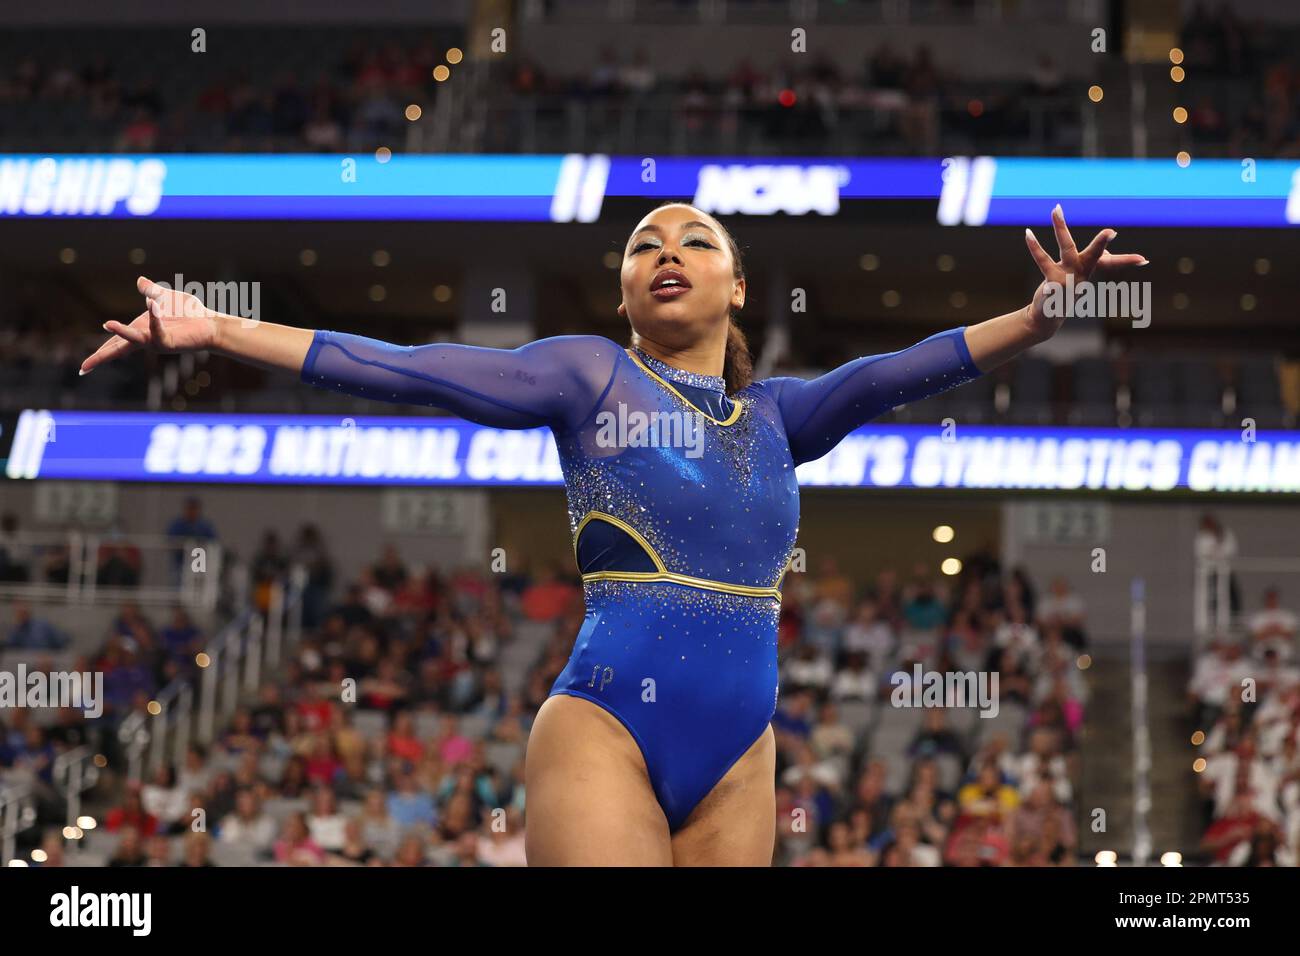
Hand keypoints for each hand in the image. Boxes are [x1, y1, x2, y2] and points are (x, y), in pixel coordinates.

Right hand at [79, 275, 219, 373]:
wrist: (211, 322)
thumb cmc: (189, 314)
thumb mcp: (165, 298)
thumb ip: (151, 290)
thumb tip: (140, 281)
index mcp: (140, 330)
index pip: (116, 343)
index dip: (100, 354)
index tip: (83, 369)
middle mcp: (145, 339)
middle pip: (119, 349)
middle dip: (102, 357)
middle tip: (84, 368)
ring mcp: (157, 343)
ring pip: (135, 340)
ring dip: (122, 332)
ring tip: (107, 324)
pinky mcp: (170, 342)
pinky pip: (158, 331)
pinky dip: (154, 318)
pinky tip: (151, 304)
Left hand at [1023, 205, 1147, 338]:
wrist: (1047, 316)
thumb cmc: (1067, 288)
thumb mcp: (1083, 272)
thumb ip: (1098, 258)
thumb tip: (1122, 244)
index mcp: (1088, 270)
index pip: (1112, 263)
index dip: (1127, 261)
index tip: (1143, 260)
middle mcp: (1080, 274)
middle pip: (1093, 255)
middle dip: (1101, 243)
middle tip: (1110, 232)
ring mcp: (1066, 279)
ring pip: (1066, 249)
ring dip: (1061, 227)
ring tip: (1056, 209)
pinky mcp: (1051, 282)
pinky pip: (1043, 260)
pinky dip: (1035, 248)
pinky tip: (1028, 234)